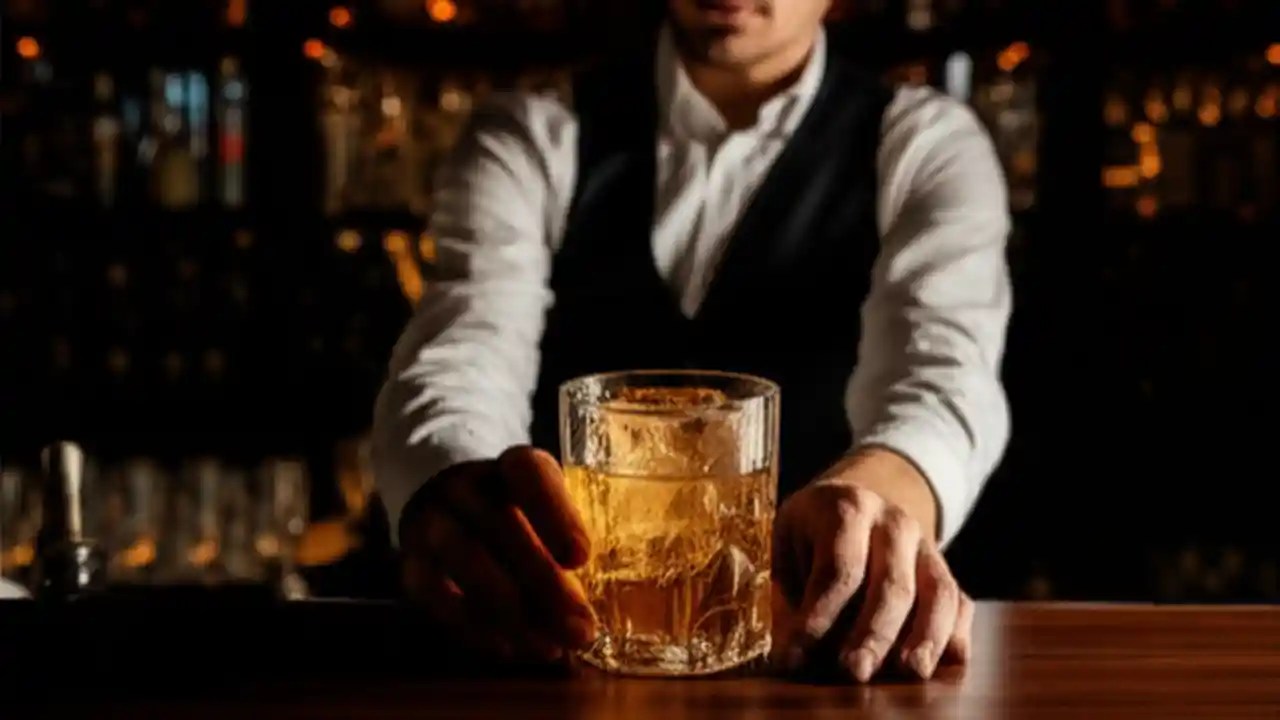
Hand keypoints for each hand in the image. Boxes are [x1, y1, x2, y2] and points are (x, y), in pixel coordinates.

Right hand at [400, 446, 595, 659]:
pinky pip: (434, 594)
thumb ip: (565, 541)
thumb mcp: (548, 509)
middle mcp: (464, 486)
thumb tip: (577, 600)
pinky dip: (472, 625)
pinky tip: (508, 648)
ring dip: (510, 610)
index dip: (555, 514)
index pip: (529, 472)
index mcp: (510, 465)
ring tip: (549, 647)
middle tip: (580, 628)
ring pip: (466, 559)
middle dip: (545, 583)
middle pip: (500, 526)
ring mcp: (431, 522)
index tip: (582, 557)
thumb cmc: (517, 512)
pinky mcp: (411, 562)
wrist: (449, 506)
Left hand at [773, 454, 973, 681]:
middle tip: (854, 671)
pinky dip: (955, 634)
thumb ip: (791, 595)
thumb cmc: (811, 535)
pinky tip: (947, 663)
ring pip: (938, 593)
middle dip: (873, 633)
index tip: (797, 657)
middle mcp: (895, 523)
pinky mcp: (944, 573)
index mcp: (847, 508)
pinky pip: (960, 604)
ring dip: (925, 637)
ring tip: (910, 673)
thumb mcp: (789, 545)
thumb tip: (794, 655)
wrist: (857, 502)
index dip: (819, 618)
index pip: (838, 569)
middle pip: (892, 584)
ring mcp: (927, 547)